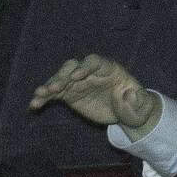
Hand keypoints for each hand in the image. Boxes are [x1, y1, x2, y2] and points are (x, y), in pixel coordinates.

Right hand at [28, 54, 160, 137]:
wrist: (127, 113)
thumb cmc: (137, 107)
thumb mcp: (142, 107)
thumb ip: (138, 101)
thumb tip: (129, 95)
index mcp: (109, 69)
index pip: (95, 62)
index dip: (85, 67)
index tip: (77, 76)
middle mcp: (89, 73)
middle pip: (72, 67)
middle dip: (63, 76)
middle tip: (54, 88)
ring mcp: (77, 83)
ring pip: (59, 79)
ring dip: (49, 85)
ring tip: (39, 94)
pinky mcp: (68, 94)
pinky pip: (53, 94)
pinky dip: (43, 98)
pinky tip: (34, 105)